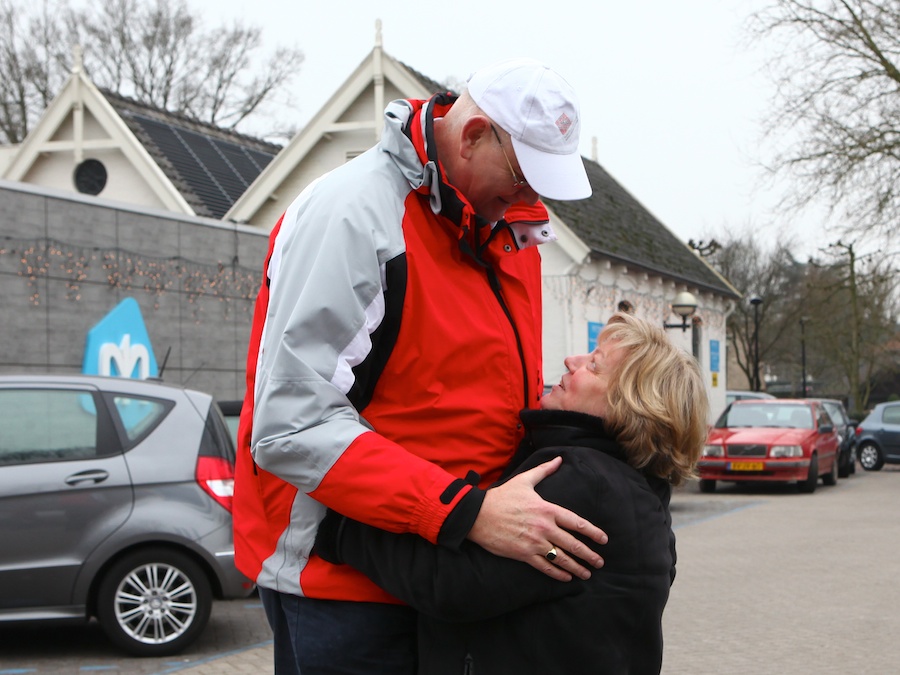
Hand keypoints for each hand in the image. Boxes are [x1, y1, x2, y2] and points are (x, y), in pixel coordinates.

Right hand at [466, 456, 607, 580]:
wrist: (478, 515)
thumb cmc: (502, 497)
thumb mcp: (524, 480)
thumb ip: (544, 470)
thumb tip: (558, 459)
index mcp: (547, 509)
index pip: (577, 523)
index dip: (593, 532)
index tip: (604, 540)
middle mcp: (544, 527)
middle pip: (573, 544)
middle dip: (589, 555)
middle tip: (600, 562)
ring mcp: (534, 543)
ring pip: (561, 558)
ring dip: (577, 567)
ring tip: (587, 573)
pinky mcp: (523, 554)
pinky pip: (545, 567)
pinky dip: (557, 574)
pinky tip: (566, 578)